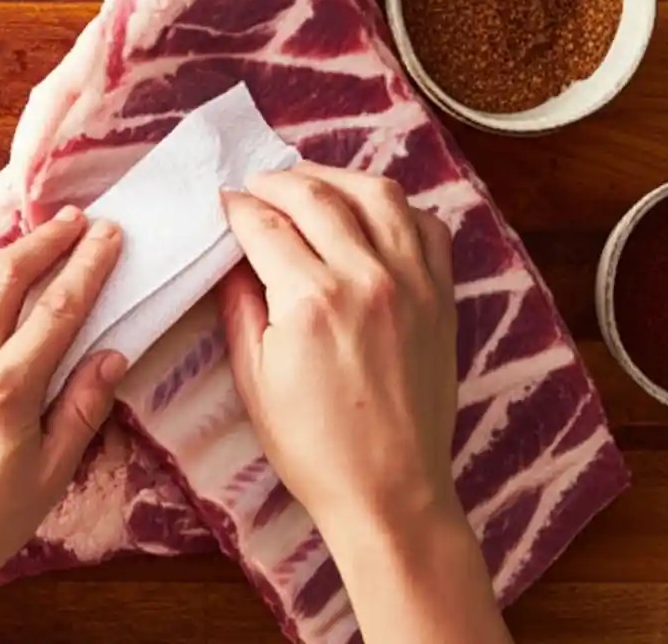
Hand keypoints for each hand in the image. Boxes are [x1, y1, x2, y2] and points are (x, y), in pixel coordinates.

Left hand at [0, 207, 125, 643]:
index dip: (88, 264)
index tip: (110, 234)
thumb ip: (81, 410)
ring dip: (6, 253)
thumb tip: (112, 356)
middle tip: (79, 220)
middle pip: (9, 276)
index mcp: (6, 389)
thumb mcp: (49, 477)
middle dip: (48, 240)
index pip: (58, 307)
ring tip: (37, 240)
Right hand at [218, 163, 458, 532]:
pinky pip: (426, 226)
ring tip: (310, 182)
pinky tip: (372, 213)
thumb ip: (240, 307)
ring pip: (378, 193)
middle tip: (257, 184)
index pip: (265, 225)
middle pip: (316, 196)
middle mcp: (364, 277)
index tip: (225, 202)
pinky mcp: (441, 296)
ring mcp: (412, 282)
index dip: (238, 207)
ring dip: (337, 177)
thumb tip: (234, 258)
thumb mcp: (253, 380)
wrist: (388, 490)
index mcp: (309, 300)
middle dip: (278, 181)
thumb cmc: (312, 447)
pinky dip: (397, 207)